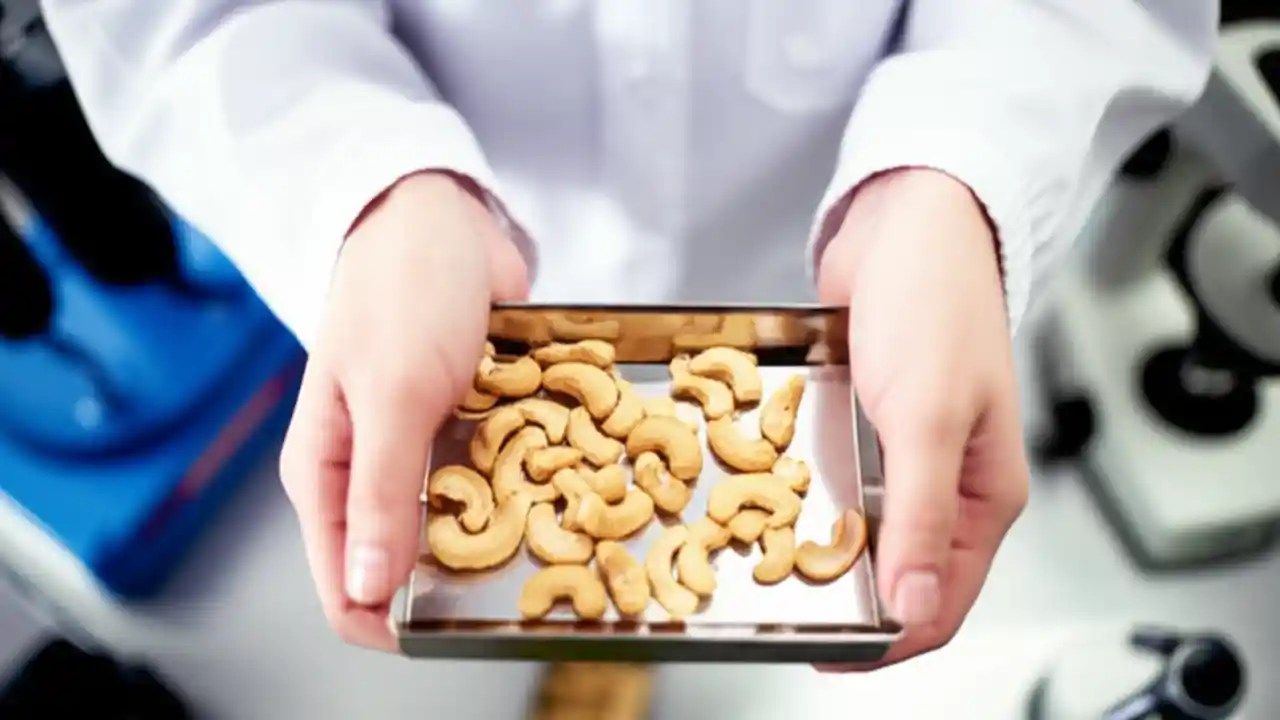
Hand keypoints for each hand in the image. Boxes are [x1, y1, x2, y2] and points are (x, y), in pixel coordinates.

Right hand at [278, 171, 527, 650]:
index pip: (343, 588)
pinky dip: (523, 482)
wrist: (439, 217)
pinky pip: (494, 479)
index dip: (389, 625)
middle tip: (521, 564)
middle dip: (459, 578)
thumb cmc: (401, 294)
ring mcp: (421, 452)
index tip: (454, 627)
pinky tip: (556, 475)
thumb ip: (380, 494)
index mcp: (328, 475)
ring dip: (502, 529)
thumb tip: (367, 592)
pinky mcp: (464, 427)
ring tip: (551, 520)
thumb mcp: (390, 396)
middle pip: (404, 566)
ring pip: (458, 527)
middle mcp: (369, 474)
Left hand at [816, 168, 1029, 668]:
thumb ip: (921, 517)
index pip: (942, 601)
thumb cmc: (935, 306)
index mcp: (983, 496)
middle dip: (851, 601)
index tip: (828, 654)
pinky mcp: (866, 422)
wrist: (908, 219)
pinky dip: (810, 498)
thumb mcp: (927, 418)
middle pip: (901, 574)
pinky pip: (839, 481)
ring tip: (770, 566)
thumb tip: (913, 610)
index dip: (891, 641)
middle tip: (786, 609)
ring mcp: (902, 454)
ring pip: (864, 530)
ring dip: (824, 551)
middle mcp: (945, 485)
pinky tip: (772, 502)